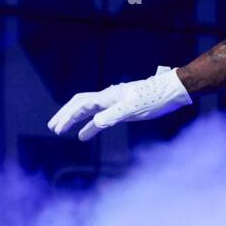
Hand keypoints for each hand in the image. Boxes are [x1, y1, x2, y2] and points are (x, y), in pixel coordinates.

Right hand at [48, 66, 191, 140]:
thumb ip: (113, 116)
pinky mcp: (124, 107)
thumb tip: (95, 123)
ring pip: (88, 110)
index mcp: (108, 96)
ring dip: (75, 120)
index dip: (67, 117)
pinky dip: (91, 125)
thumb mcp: (134, 109)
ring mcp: (116, 101)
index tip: (57, 130)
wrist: (173, 91)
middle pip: (80, 104)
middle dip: (65, 115)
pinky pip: (100, 116)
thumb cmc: (155, 99)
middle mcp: (109, 97)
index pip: (80, 105)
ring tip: (62, 130)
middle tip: (52, 127)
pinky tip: (86, 134)